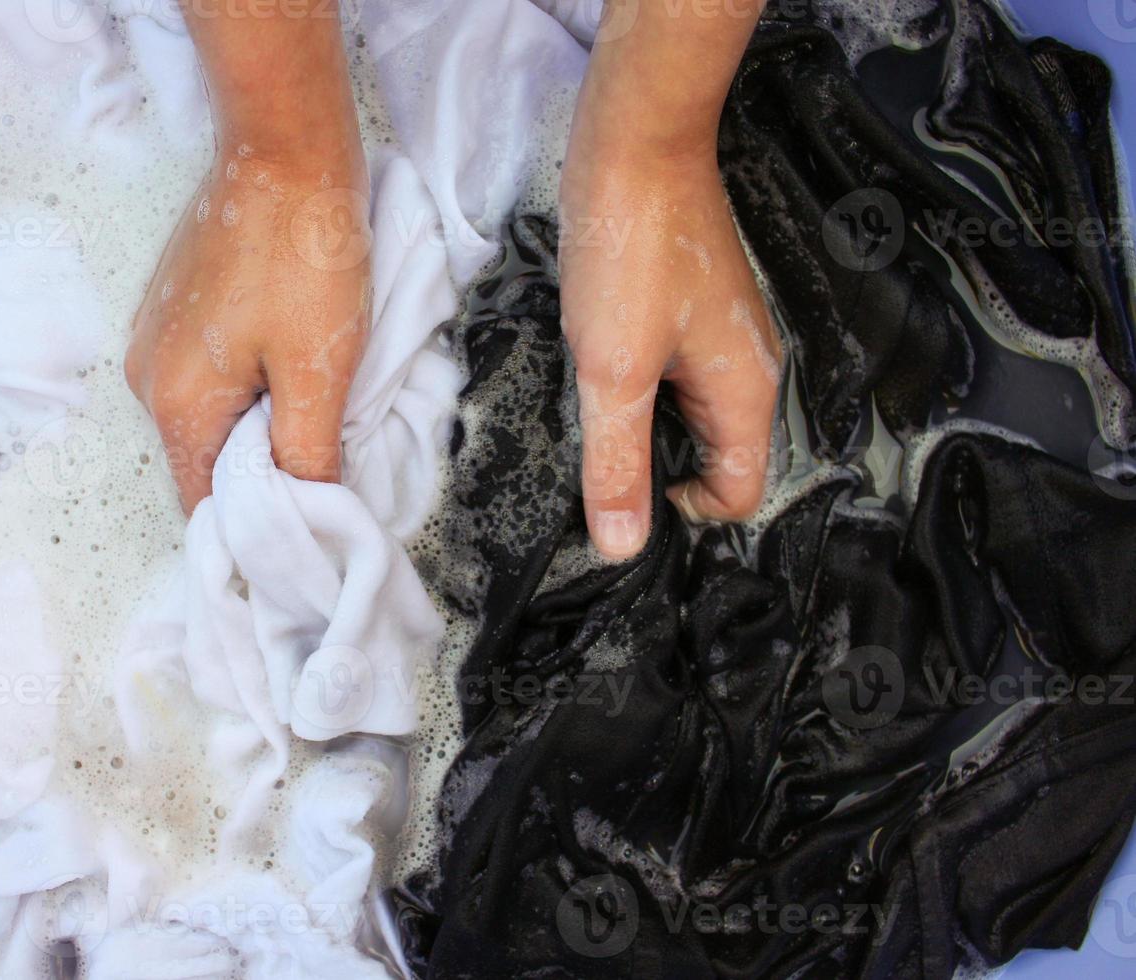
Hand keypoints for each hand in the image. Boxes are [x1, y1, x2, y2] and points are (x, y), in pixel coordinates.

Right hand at [124, 148, 370, 512]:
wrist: (285, 153)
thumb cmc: (306, 259)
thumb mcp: (320, 373)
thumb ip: (307, 459)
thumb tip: (307, 519)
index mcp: (175, 404)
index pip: (203, 505)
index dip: (255, 528)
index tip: (304, 528)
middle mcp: (147, 377)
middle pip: (205, 461)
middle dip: (263, 473)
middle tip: (325, 461)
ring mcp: (154, 339)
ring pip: (210, 417)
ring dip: (259, 426)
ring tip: (313, 404)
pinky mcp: (172, 309)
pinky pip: (207, 376)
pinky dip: (248, 386)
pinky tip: (290, 363)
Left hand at [559, 149, 780, 559]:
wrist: (636, 147)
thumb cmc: (632, 252)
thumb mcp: (613, 371)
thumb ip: (618, 463)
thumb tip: (622, 546)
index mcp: (747, 393)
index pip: (739, 494)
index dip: (682, 511)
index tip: (623, 491)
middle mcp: (748, 368)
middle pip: (717, 457)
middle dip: (660, 468)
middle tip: (597, 450)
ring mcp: (722, 336)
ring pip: (691, 415)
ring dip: (644, 425)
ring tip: (593, 402)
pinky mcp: (691, 309)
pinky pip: (674, 375)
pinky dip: (639, 385)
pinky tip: (597, 364)